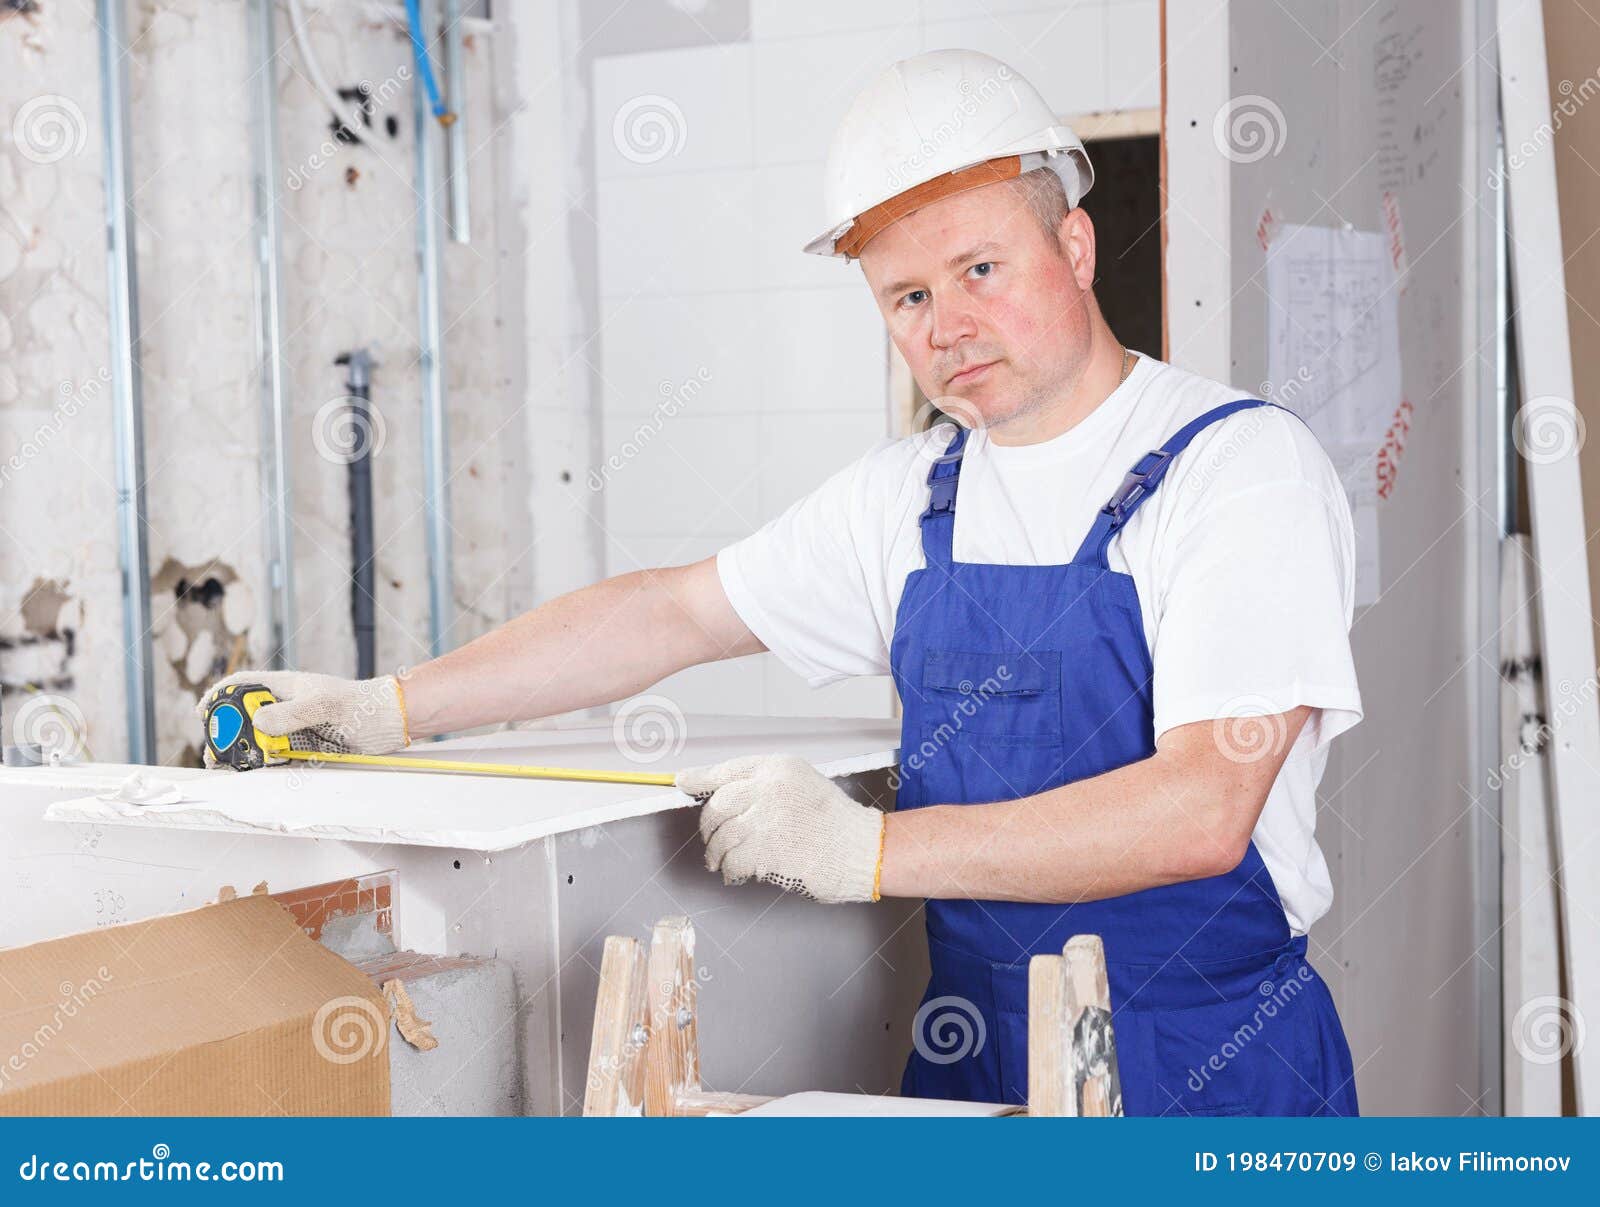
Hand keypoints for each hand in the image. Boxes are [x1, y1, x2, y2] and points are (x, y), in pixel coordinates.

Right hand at [196, 671, 409, 766]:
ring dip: (243, 753)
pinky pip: (278, 759)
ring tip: (230, 766)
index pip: (243, 685)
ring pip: (259, 741)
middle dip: (226, 733)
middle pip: (245, 718)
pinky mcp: (306, 749)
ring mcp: (295, 729)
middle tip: (215, 752)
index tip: (202, 712)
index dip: (219, 696)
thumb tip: (256, 723)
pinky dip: (265, 766)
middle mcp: (287, 708)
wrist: (389, 723)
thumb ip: (291, 713)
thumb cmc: (361, 704)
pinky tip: (256, 773)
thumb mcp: (323, 704)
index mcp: (286, 688)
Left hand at [676, 754, 885, 903]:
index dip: (700, 777)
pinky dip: (731, 870)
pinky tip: (737, 873)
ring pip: (721, 836)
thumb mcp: (802, 785)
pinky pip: (733, 860)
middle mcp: (771, 788)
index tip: (682, 781)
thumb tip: (719, 793)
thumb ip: (765, 786)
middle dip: (708, 827)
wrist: (862, 849)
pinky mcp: (768, 850)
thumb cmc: (835, 822)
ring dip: (717, 854)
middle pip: (717, 805)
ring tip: (722, 863)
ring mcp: (768, 819)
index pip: (728, 770)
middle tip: (710, 841)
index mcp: (779, 768)